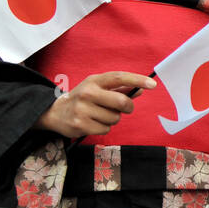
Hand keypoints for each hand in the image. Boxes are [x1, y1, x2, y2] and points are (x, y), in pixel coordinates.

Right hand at [35, 71, 156, 139]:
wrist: (56, 112)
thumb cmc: (83, 99)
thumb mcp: (98, 89)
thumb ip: (119, 89)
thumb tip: (141, 90)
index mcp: (94, 81)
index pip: (119, 78)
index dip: (137, 80)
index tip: (152, 84)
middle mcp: (88, 93)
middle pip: (121, 102)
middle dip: (128, 107)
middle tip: (125, 108)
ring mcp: (83, 109)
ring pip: (114, 118)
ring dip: (112, 119)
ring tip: (99, 115)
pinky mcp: (81, 124)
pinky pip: (106, 129)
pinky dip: (104, 128)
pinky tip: (93, 123)